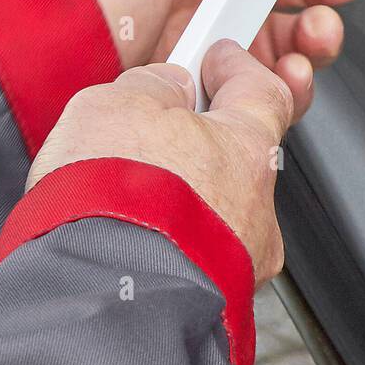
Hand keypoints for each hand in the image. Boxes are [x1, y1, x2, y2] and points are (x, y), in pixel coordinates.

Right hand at [28, 43, 292, 283]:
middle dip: (201, 144)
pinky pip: (198, 262)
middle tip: (158, 134)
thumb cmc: (115, 206)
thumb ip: (151, 88)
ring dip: (183, 203)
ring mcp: (243, 261)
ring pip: (218, 216)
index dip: (237, 70)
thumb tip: (165, 86)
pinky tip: (131, 244)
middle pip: (238, 157)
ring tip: (129, 200)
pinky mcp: (217, 302)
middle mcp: (259, 206)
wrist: (101, 298)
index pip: (263, 90)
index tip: (218, 61)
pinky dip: (171, 249)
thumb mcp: (115, 106)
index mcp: (248, 146)